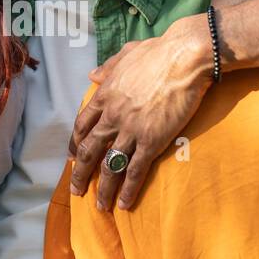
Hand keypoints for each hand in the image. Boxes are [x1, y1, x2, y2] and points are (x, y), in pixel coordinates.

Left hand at [67, 16, 210, 209]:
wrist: (185, 57)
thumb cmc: (160, 52)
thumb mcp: (126, 53)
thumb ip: (108, 67)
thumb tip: (91, 75)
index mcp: (105, 95)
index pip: (82, 125)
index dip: (75, 144)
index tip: (73, 157)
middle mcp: (112, 116)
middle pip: (89, 151)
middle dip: (80, 174)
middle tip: (76, 190)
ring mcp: (131, 130)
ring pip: (109, 166)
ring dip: (102, 189)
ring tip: (98, 206)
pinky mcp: (152, 141)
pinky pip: (135, 171)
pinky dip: (128, 189)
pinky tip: (123, 204)